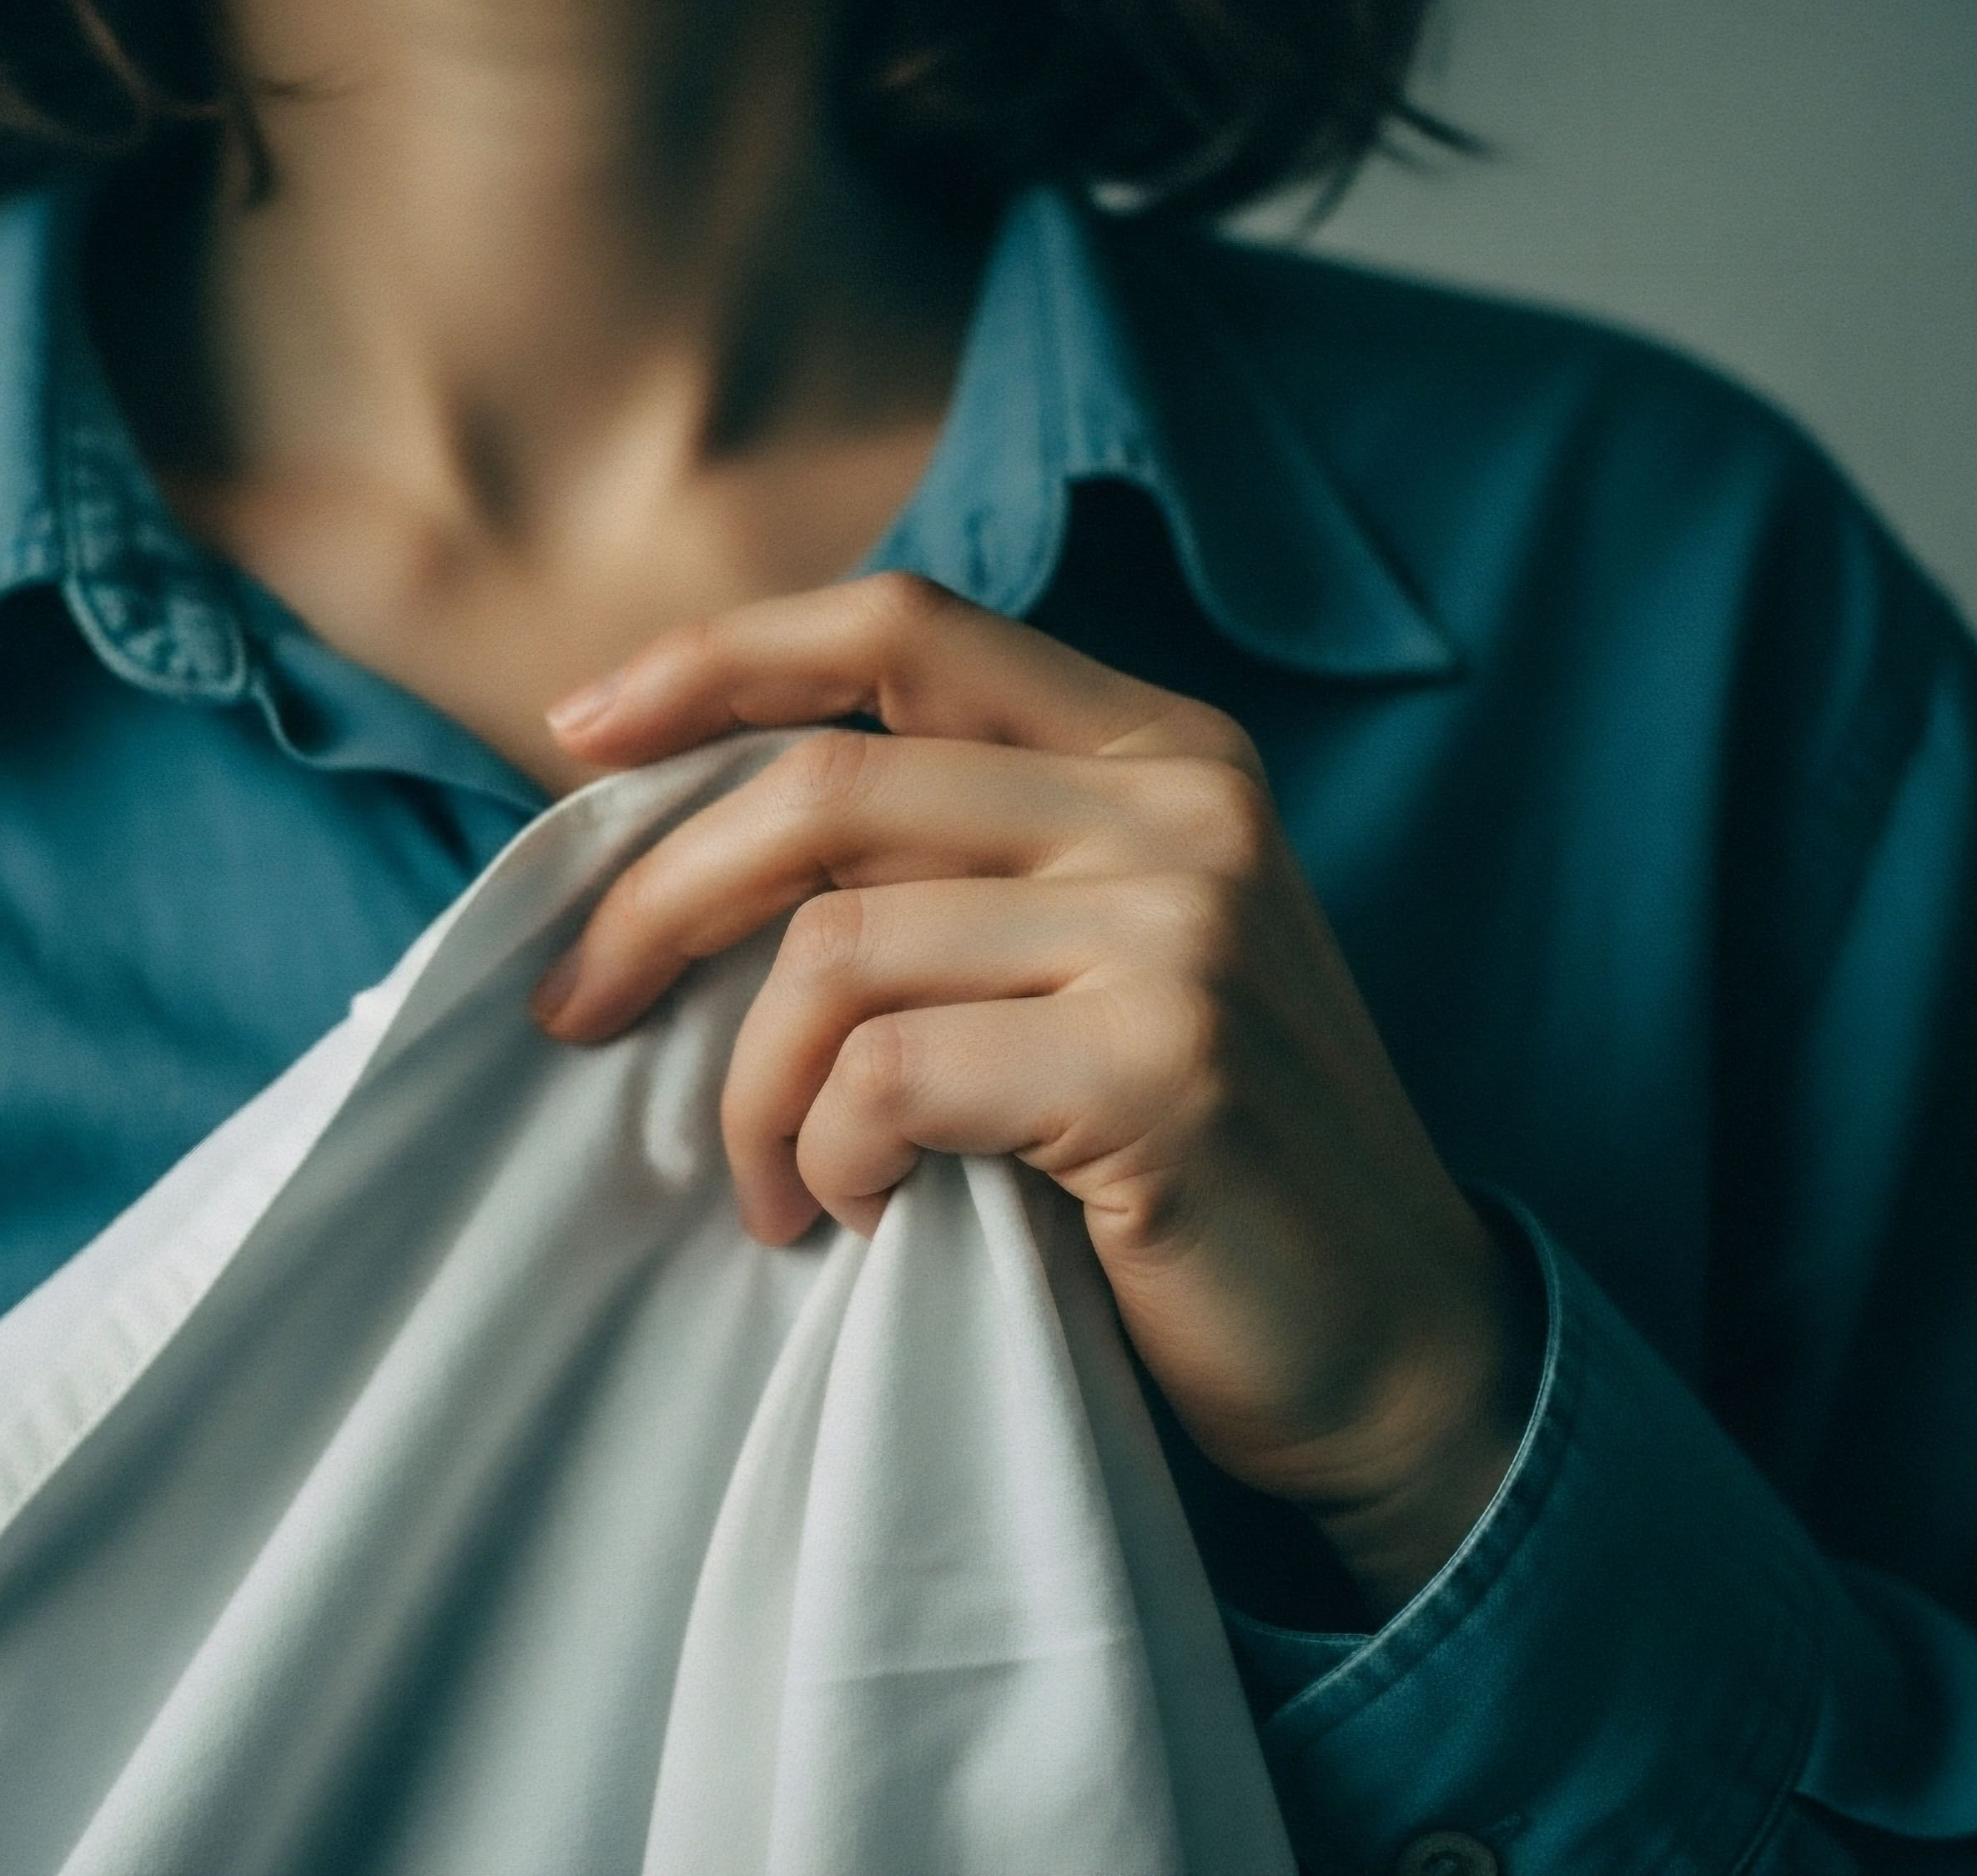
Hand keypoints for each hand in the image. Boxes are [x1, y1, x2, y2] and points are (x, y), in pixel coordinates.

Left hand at [532, 572, 1533, 1607]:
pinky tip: (857, 1215)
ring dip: (752, 1088)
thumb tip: (695, 835)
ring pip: (835, 952)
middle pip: (828, 787)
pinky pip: (887, 1081)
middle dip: (658, 901)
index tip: (576, 733)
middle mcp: (1182, 807)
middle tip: (577, 1010)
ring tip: (771, 1185)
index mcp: (1161, 746)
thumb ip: (963, 863)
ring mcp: (1181, 932)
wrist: (1399, 1347)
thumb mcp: (1098, 956)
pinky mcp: (1163, 1069)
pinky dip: (830, 1158)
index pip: (903, 628)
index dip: (719, 660)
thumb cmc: (1200, 1164)